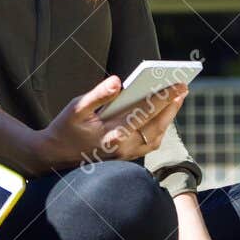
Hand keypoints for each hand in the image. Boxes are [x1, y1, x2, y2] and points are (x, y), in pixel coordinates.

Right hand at [38, 76, 186, 167]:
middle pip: (156, 126)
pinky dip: (159, 129)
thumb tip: (118, 81)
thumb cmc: (66, 127)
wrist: (55, 156)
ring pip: (156, 137)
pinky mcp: (125, 158)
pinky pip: (149, 144)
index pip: (144, 112)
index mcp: (111, 133)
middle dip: (172, 107)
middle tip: (184, 88)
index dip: (163, 98)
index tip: (178, 85)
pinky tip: (163, 115)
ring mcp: (125, 155)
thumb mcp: (76, 107)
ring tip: (176, 99)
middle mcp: (122, 147)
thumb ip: (98, 94)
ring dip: (168, 118)